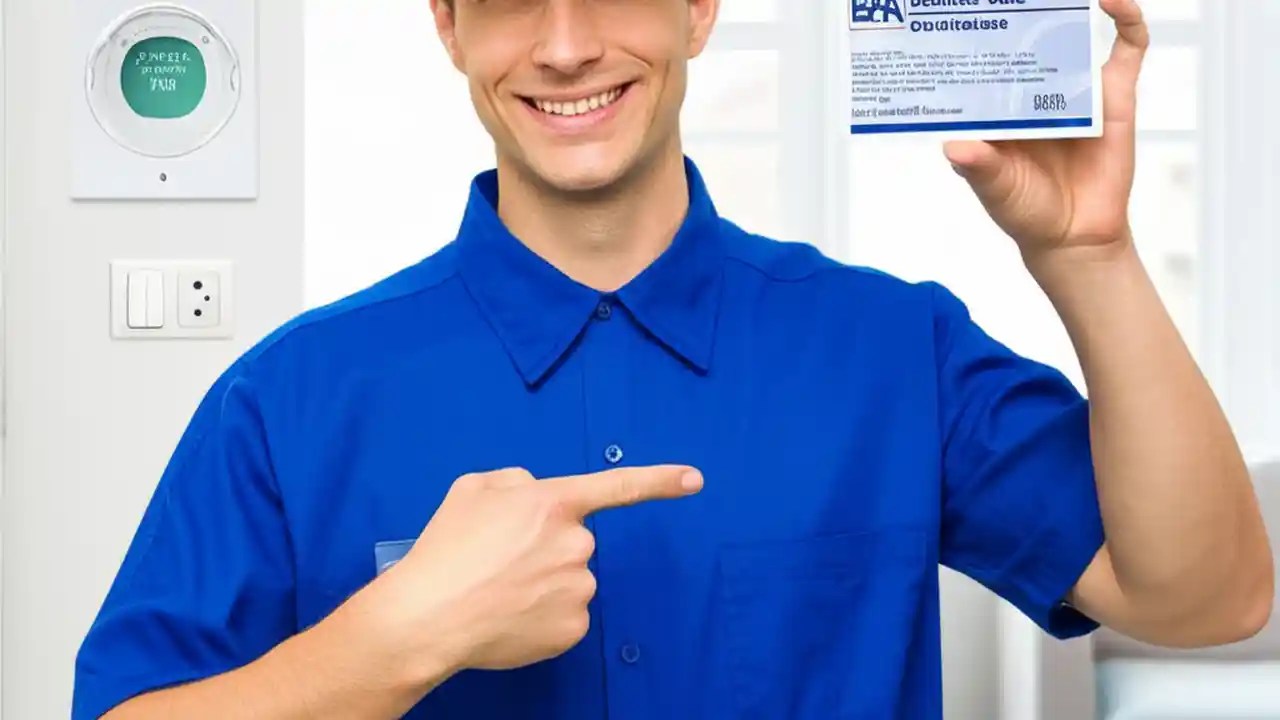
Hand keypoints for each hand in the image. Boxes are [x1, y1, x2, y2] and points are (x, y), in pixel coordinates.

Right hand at [376, 465, 702, 674]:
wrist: (428, 617)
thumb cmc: (446, 549)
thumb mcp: (472, 489)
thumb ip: (514, 481)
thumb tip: (535, 493)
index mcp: (555, 503)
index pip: (619, 486)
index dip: (661, 481)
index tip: (695, 480)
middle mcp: (577, 543)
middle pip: (576, 540)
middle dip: (548, 546)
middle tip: (502, 559)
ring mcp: (579, 589)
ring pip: (571, 579)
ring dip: (545, 581)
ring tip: (499, 589)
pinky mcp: (573, 628)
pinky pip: (566, 614)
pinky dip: (543, 615)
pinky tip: (510, 614)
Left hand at [943, 0, 1149, 264]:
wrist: (1074, 236)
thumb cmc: (1026, 211)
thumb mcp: (994, 188)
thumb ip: (978, 167)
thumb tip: (953, 147)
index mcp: (999, 105)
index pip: (985, 56)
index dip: (978, 29)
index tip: (966, 4)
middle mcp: (1034, 90)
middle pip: (1029, 34)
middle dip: (1023, 5)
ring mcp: (1074, 89)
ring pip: (1075, 32)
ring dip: (1072, 3)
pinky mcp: (1114, 96)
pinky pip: (1127, 49)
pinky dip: (1126, 19)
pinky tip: (1112, 0)